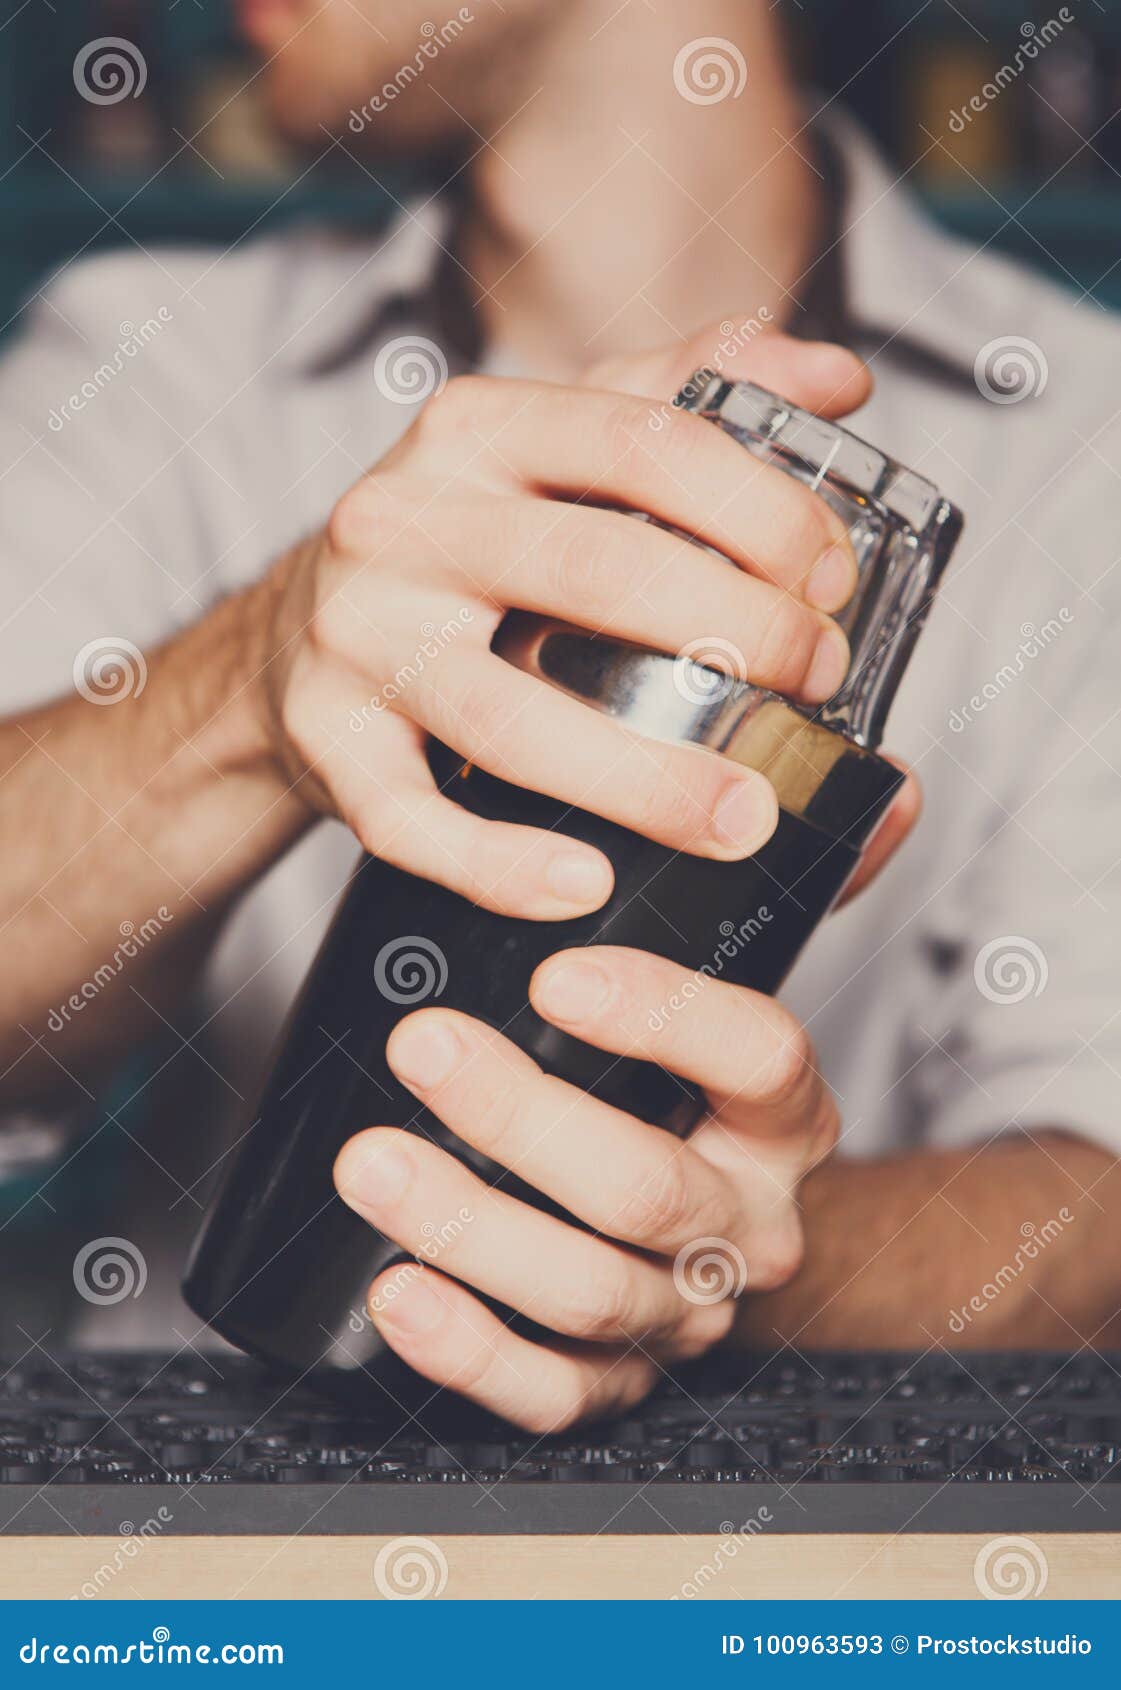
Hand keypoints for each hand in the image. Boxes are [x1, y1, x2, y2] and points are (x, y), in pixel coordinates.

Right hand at [257, 326, 872, 919]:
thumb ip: (691, 393)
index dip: (764, 514)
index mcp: (477, 430)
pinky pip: (412, 819)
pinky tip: (586, 883)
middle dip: (737, 634)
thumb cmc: (460, 545)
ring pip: (510, 718)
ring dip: (644, 781)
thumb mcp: (559, 441)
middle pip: (596, 573)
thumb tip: (837, 378)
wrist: (292, 637)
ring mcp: (357, 638)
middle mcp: (403, 520)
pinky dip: (502, 863)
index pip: (646, 443)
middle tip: (814, 684)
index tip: (832, 582)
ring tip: (742, 818)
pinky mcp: (327, 742)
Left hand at [334, 946, 842, 1431]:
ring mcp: (685, 1312)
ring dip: (468, 1226)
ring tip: (372, 1163)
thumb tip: (668, 833)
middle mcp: (747, 1221)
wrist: (701, 1240)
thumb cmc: (672, 1102)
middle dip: (521, 1117)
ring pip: (589, 1289)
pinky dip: (467, 1348)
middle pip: (648, 1184)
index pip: (758, 1059)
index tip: (555, 976)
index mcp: (781, 1118)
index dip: (661, 1015)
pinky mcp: (621, 1384)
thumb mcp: (688, 1025)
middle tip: (424, 1049)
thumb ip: (665, 954)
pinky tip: (399, 1291)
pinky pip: (551, 1391)